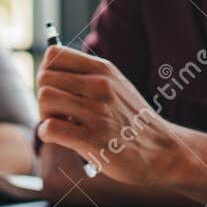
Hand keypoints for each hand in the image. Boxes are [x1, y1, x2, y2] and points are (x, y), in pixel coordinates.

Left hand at [35, 45, 181, 184]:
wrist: (163, 151)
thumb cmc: (132, 120)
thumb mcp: (115, 86)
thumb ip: (87, 76)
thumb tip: (46, 71)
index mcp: (103, 69)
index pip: (54, 55)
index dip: (46, 72)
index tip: (56, 89)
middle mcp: (100, 86)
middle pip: (44, 77)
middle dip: (43, 96)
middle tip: (57, 112)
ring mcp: (98, 112)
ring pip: (44, 99)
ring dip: (44, 114)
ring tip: (61, 124)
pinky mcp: (93, 139)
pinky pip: (50, 127)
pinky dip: (47, 133)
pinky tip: (59, 137)